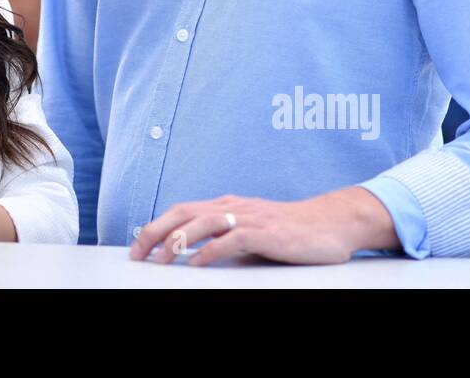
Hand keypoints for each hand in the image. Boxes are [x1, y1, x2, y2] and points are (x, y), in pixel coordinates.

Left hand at [130, 188, 394, 266]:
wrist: (332, 222)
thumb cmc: (290, 231)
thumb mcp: (252, 231)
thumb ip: (225, 239)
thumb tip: (194, 258)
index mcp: (226, 205)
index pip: (181, 211)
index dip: (155, 226)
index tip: (137, 247)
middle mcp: (234, 207)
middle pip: (183, 212)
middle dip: (155, 231)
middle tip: (137, 253)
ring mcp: (250, 217)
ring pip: (204, 222)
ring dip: (179, 241)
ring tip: (161, 259)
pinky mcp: (267, 232)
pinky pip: (233, 238)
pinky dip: (212, 250)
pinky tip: (198, 263)